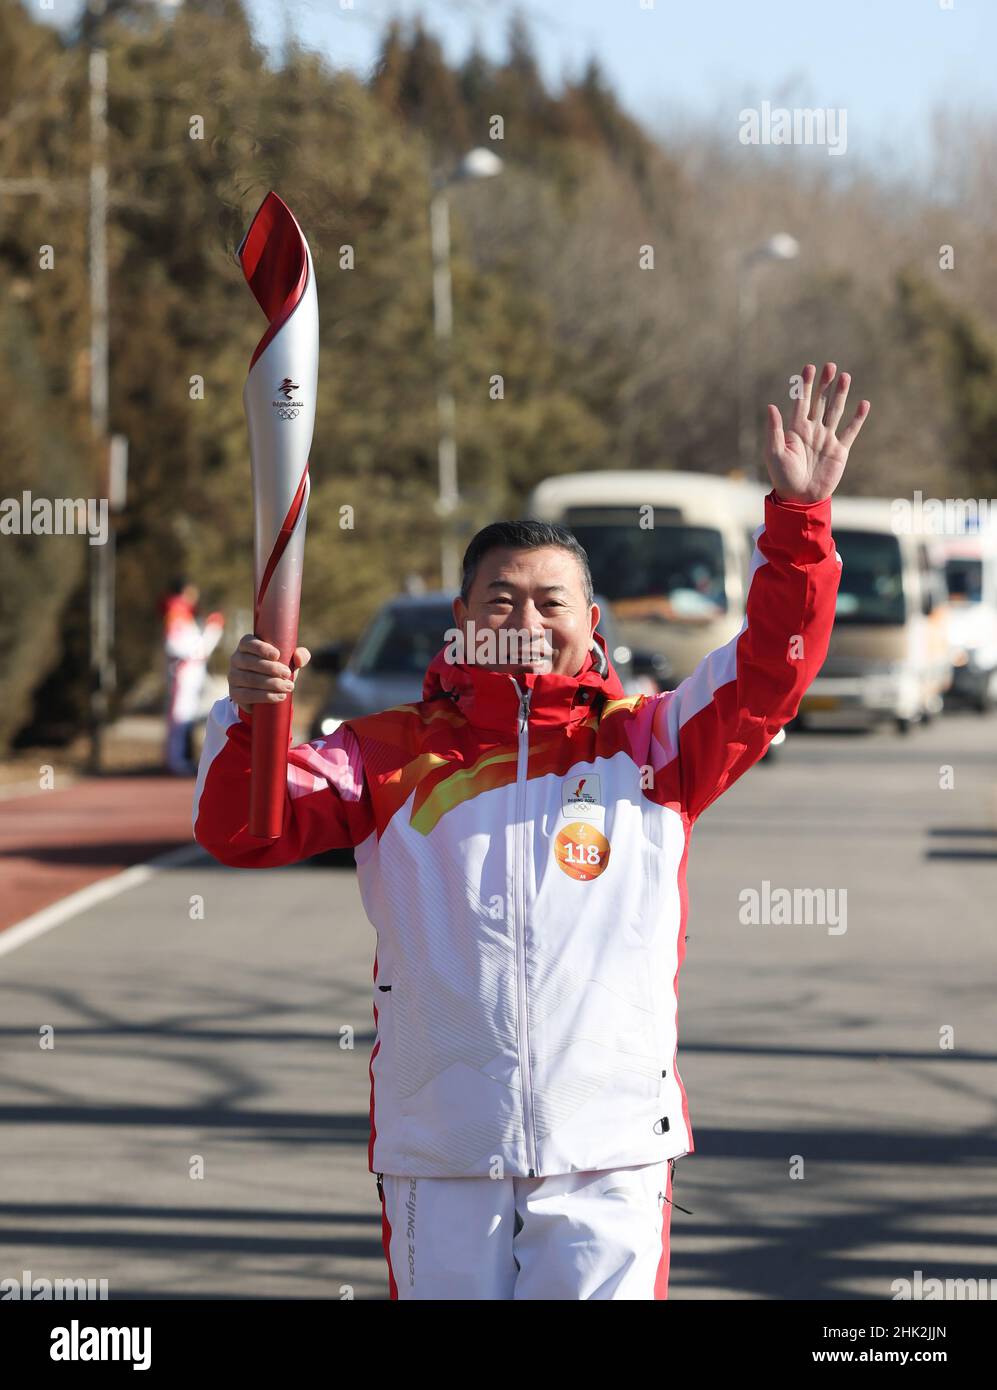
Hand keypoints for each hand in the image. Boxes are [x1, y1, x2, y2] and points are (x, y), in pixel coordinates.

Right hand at [228, 635, 310, 713]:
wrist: (266, 691)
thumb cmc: (278, 668)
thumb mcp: (290, 660)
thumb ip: (299, 655)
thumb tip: (298, 658)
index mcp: (246, 646)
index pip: (248, 643)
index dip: (261, 648)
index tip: (277, 655)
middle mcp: (236, 659)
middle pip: (249, 662)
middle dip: (271, 668)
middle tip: (287, 674)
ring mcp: (233, 676)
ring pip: (249, 679)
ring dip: (270, 684)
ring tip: (288, 687)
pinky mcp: (234, 693)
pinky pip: (246, 695)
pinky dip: (264, 696)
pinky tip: (279, 697)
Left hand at [765, 362, 869, 502]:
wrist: (800, 498)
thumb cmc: (783, 477)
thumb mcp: (774, 453)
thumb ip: (774, 430)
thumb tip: (771, 406)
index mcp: (795, 429)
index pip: (802, 402)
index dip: (805, 385)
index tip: (809, 368)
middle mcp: (812, 430)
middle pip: (820, 402)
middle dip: (825, 384)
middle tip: (831, 366)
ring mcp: (827, 439)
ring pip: (835, 411)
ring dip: (841, 394)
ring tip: (845, 376)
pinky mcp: (840, 450)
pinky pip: (851, 430)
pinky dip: (858, 418)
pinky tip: (864, 404)